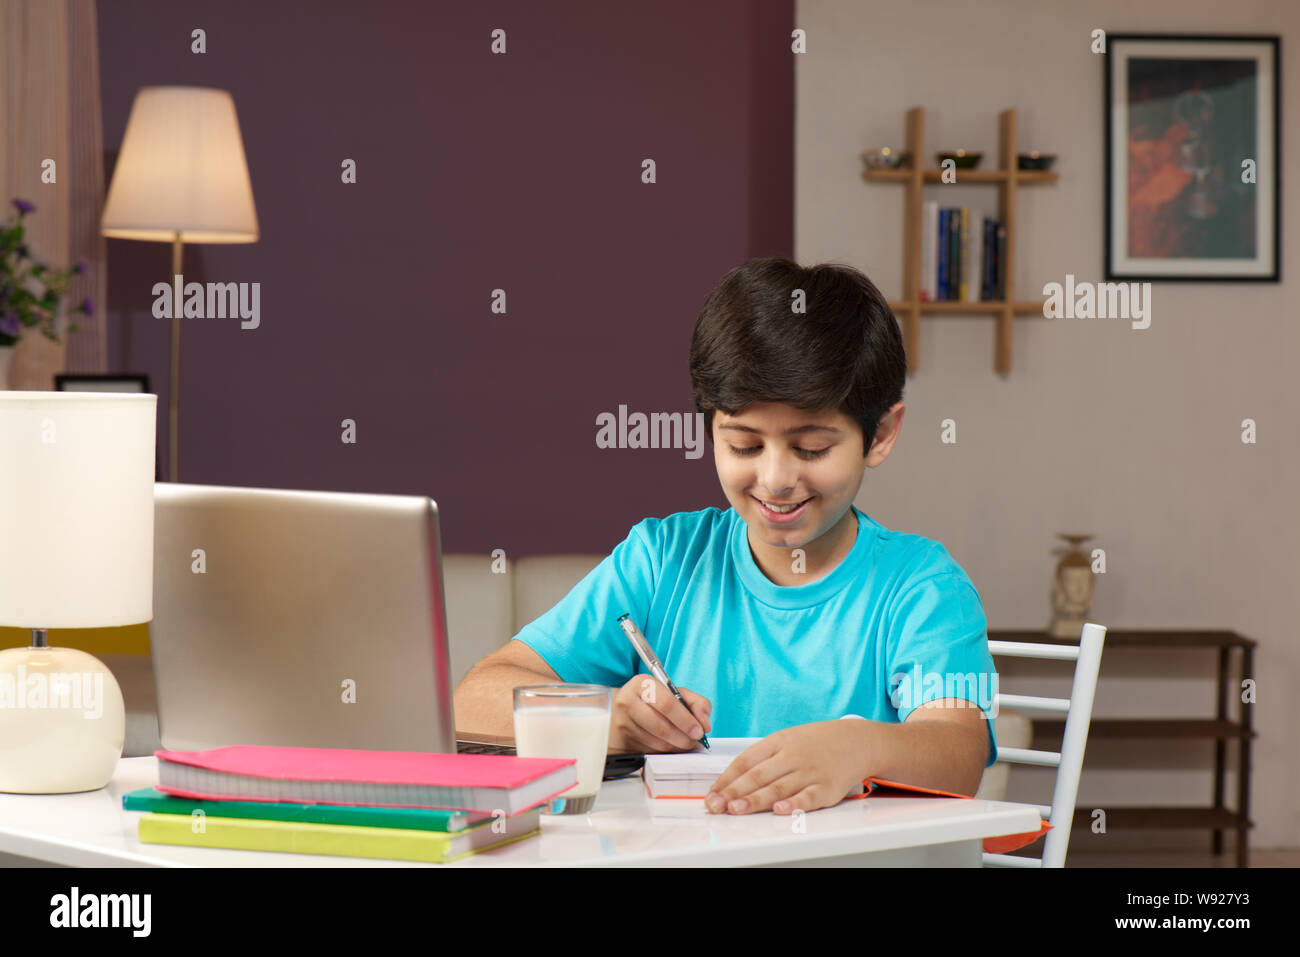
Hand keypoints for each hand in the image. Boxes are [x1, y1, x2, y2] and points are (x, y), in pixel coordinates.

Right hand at [609, 675, 711, 752]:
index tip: (699, 730)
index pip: (666, 704)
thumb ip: (697, 703)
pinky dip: (666, 751)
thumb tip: (705, 723)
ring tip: (686, 743)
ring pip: (657, 743)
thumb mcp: (676, 693)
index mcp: (642, 684)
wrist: (627, 709)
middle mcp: (627, 701)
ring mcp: (622, 723)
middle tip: (696, 740)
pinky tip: (671, 745)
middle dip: (684, 738)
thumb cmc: (654, 700)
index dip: (686, 720)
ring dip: (677, 747)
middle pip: (661, 726)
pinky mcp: (622, 741)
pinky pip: (650, 751)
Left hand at [705, 720, 868, 814]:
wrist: (857, 741)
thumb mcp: (787, 739)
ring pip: (778, 788)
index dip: (727, 778)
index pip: (746, 760)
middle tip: (716, 805)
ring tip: (735, 809)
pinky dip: (793, 804)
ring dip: (755, 800)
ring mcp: (810, 771)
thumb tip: (732, 780)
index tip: (712, 793)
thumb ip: (763, 758)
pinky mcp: (827, 787)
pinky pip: (808, 797)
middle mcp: (792, 755)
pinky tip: (779, 810)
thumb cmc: (816, 742)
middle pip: (758, 775)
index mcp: (778, 741)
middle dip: (734, 791)